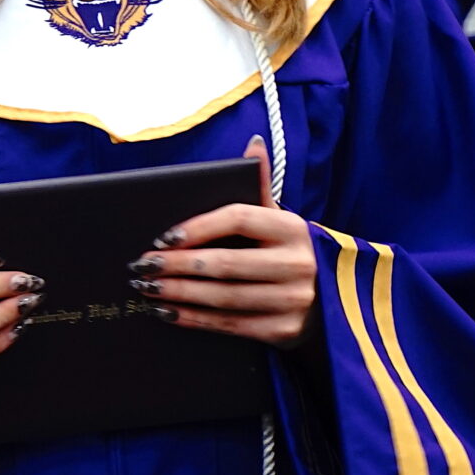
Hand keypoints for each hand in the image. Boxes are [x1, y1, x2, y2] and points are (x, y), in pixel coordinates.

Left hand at [128, 137, 315, 346]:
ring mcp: (293, 300)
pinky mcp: (284, 330)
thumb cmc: (289, 251)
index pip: (238, 218)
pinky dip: (195, 319)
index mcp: (292, 228)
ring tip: (148, 288)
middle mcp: (297, 263)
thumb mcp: (281, 218)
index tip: (163, 237)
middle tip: (142, 265)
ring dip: (180, 294)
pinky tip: (169, 313)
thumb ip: (262, 184)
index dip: (197, 227)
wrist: (332, 299)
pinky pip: (231, 324)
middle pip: (225, 263)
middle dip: (177, 265)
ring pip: (224, 297)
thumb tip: (253, 144)